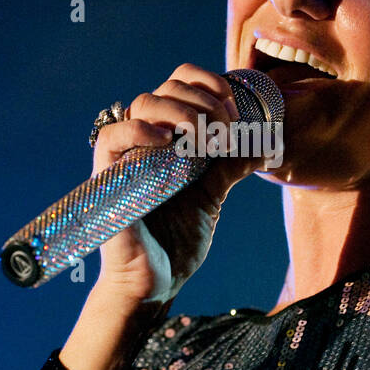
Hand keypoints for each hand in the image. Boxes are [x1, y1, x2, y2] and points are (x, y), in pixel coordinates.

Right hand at [89, 63, 263, 305]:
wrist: (154, 285)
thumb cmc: (176, 244)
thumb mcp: (211, 197)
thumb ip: (229, 167)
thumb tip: (261, 146)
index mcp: (169, 141)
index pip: (180, 85)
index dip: (209, 84)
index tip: (235, 109)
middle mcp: (146, 141)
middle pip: (166, 87)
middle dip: (205, 100)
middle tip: (225, 129)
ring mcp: (126, 157)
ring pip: (143, 103)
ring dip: (182, 110)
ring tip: (202, 136)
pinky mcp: (108, 178)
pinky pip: (111, 137)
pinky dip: (139, 130)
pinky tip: (166, 142)